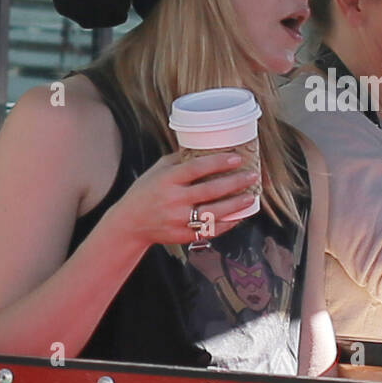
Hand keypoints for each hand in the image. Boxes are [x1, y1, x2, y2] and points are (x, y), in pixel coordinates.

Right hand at [112, 151, 260, 246]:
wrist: (130, 224)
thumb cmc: (145, 192)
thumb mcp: (157, 170)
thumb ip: (179, 160)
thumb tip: (204, 146)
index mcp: (167, 180)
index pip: (196, 168)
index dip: (218, 162)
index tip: (236, 158)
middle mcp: (174, 200)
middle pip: (210, 191)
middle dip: (234, 183)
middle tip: (251, 176)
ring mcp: (178, 220)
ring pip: (214, 213)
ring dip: (235, 205)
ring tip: (250, 196)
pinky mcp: (183, 236)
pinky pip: (210, 230)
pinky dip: (227, 223)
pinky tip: (239, 216)